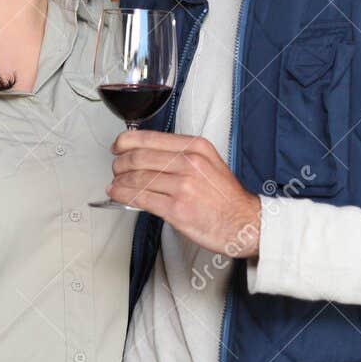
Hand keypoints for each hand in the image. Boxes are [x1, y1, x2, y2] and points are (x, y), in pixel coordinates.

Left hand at [109, 129, 261, 256]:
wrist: (244, 223)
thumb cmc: (226, 197)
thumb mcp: (209, 162)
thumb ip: (181, 155)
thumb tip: (148, 155)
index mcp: (196, 147)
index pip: (149, 138)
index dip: (126, 142)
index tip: (117, 147)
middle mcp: (189, 163)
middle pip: (139, 157)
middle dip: (120, 164)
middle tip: (116, 169)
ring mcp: (182, 186)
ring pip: (137, 178)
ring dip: (119, 181)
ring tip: (115, 184)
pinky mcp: (176, 209)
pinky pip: (140, 198)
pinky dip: (123, 196)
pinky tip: (119, 195)